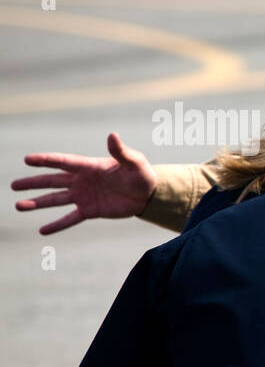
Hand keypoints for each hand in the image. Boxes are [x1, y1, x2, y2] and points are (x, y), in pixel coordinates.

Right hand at [12, 133, 157, 233]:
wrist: (149, 194)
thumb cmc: (142, 175)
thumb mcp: (134, 163)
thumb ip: (121, 151)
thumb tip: (113, 135)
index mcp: (89, 166)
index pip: (63, 162)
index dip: (46, 160)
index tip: (27, 160)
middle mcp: (81, 181)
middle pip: (52, 181)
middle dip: (33, 182)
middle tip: (13, 185)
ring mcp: (84, 196)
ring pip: (56, 200)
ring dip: (37, 203)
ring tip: (19, 206)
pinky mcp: (90, 210)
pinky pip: (70, 219)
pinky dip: (57, 225)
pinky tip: (42, 231)